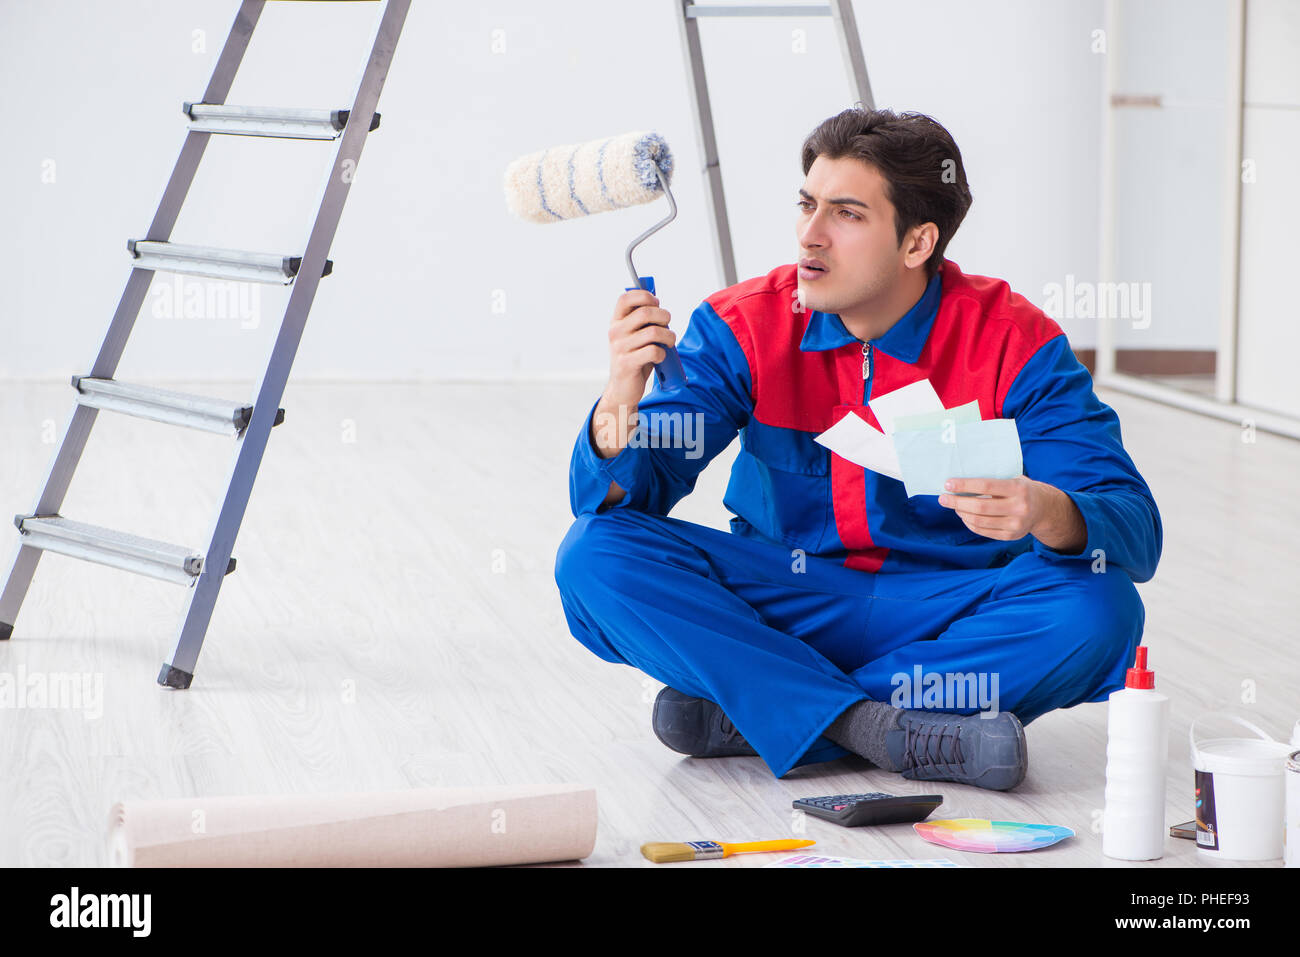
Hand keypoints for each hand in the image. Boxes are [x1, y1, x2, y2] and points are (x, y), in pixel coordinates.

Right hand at [606, 289, 675, 406]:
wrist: (623, 389)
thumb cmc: (634, 358)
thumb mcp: (634, 336)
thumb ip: (642, 320)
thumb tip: (656, 301)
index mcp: (616, 322)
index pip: (625, 298)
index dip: (645, 296)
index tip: (656, 303)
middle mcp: (615, 332)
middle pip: (645, 312)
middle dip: (664, 316)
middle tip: (668, 326)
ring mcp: (620, 348)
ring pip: (654, 332)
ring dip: (669, 336)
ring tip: (669, 342)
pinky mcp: (627, 364)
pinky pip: (654, 351)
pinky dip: (662, 354)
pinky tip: (660, 357)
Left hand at [936, 476, 1051, 541]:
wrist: (1044, 508)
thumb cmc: (1022, 489)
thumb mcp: (1013, 479)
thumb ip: (993, 481)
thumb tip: (961, 482)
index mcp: (1018, 489)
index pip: (986, 486)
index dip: (965, 485)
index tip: (948, 484)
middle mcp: (1019, 508)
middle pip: (980, 507)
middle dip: (957, 502)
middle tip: (943, 498)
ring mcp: (1015, 524)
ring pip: (979, 521)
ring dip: (962, 513)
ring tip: (954, 506)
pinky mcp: (1011, 536)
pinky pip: (983, 531)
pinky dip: (970, 523)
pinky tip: (964, 515)